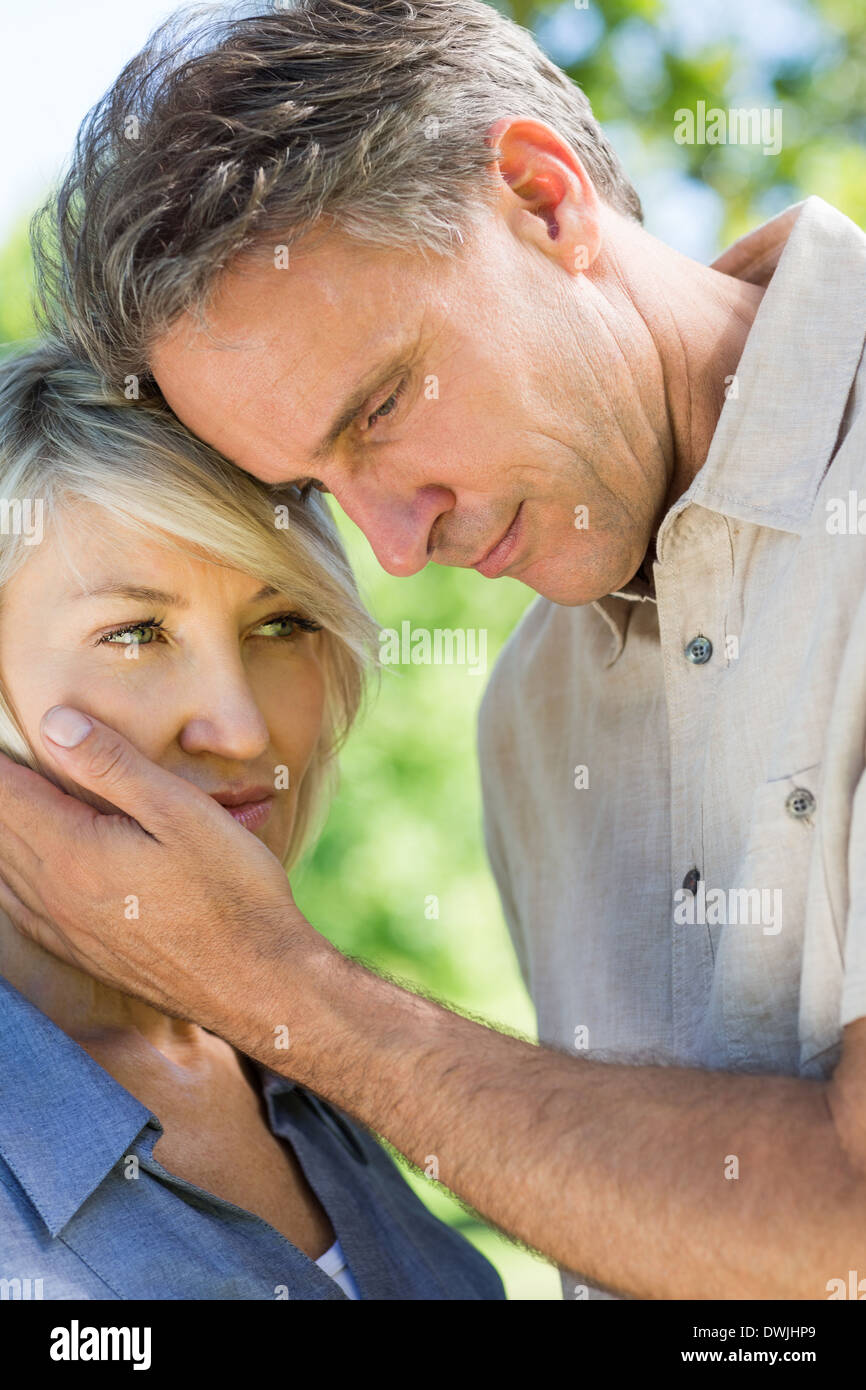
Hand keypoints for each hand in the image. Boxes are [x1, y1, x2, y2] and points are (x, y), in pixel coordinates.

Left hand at [0, 704, 318, 1032]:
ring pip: (1, 869)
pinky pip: (17, 906)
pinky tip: (21, 862)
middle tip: (7, 762)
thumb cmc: (232, 892)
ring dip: (4, 829)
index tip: (8, 727)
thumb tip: (54, 723)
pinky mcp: (78, 953)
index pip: (6, 792)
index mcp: (72, 853)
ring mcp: (62, 930)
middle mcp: (52, 896)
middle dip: (1, 790)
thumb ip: (113, 765)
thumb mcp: (181, 812)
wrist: (258, 982)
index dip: (0, 759)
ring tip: (14, 798)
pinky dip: (9, 873)